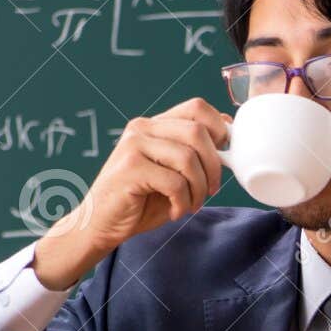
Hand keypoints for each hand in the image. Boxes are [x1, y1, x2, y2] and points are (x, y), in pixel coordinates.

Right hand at [33, 97, 230, 289]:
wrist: (100, 223)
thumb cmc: (140, 200)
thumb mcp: (173, 173)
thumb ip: (194, 154)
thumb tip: (229, 139)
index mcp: (155, 124)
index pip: (197, 107)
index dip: (219, 129)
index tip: (224, 156)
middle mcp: (143, 128)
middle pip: (197, 132)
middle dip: (214, 166)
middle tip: (211, 190)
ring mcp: (134, 145)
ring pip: (188, 158)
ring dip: (199, 188)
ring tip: (191, 204)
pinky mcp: (130, 168)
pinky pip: (174, 183)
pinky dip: (183, 202)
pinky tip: (174, 210)